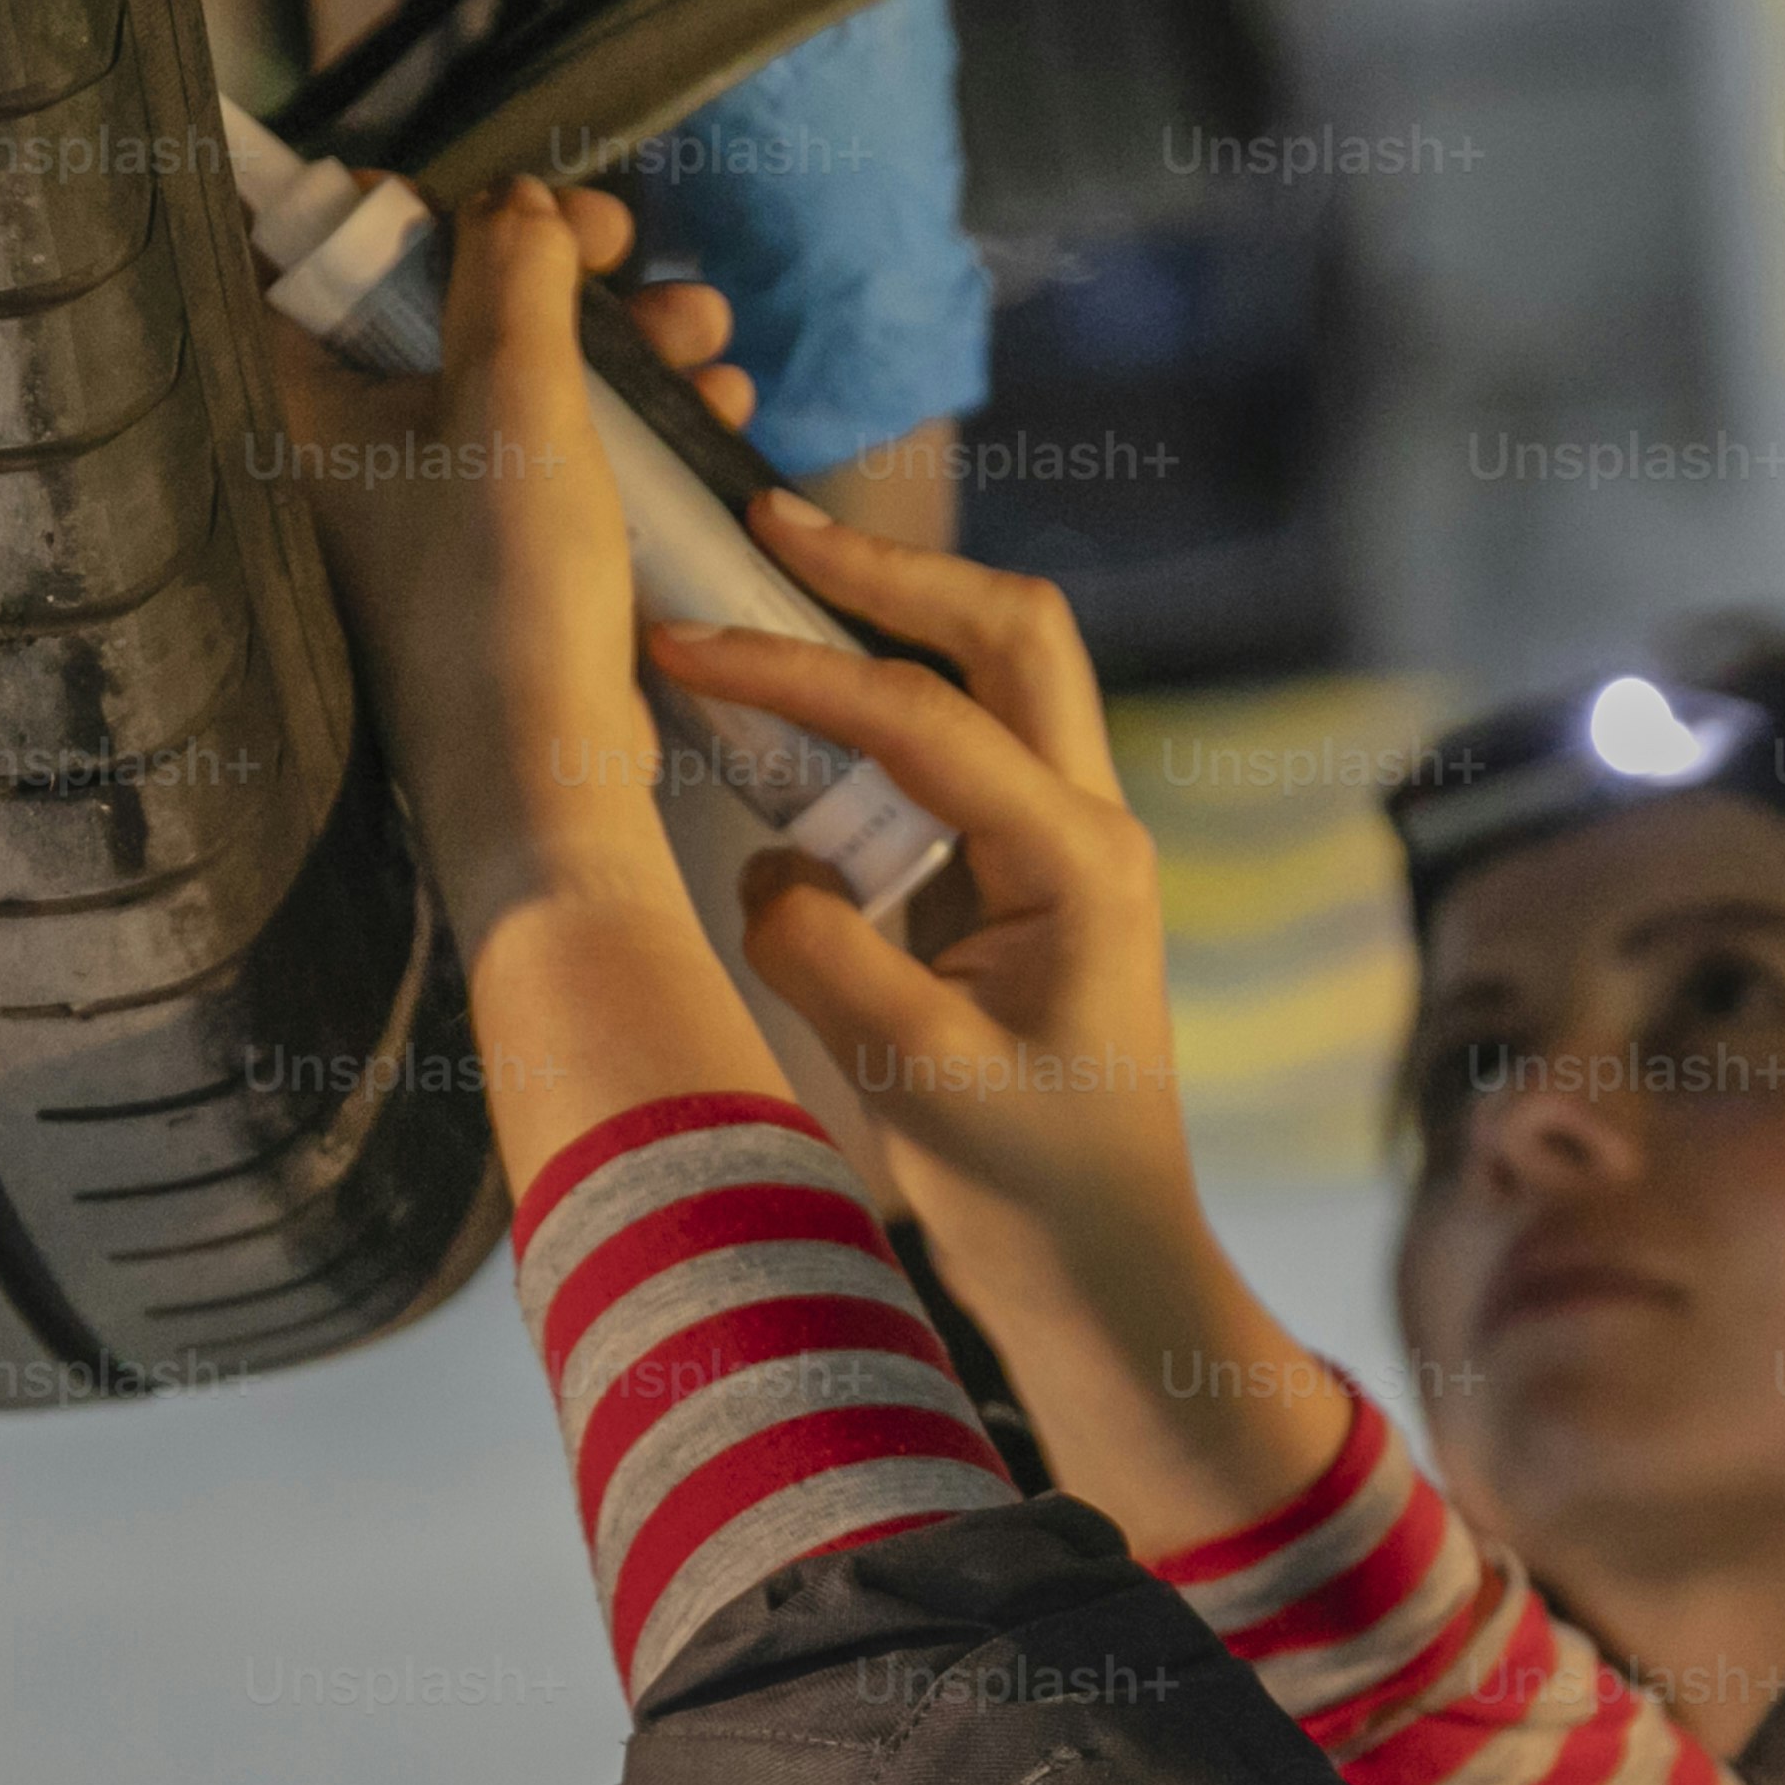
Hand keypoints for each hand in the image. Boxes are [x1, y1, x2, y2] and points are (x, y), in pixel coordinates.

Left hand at [259, 176, 736, 942]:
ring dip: (618, 342)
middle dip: (562, 272)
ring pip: (514, 379)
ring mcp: (415, 511)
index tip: (534, 203)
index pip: (331, 254)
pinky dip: (623, 421)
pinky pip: (548, 454)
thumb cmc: (507, 588)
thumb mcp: (519, 398)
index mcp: (300, 401)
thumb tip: (517, 197)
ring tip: (709, 334)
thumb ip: (515, 271)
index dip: (432, 209)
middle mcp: (339, 453)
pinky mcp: (485, 560)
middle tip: (636, 252)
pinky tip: (712, 404)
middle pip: (440, 307)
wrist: (543, 777)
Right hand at [663, 524, 1342, 1543]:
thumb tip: (771, 867)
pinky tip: (796, 709)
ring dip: (892, 618)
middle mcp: (1089, 828)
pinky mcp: (1024, 874)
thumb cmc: (1030, 1183)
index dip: (795, 674)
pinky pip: (959, 750)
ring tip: (773, 581)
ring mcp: (1064, 844)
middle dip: (886, 570)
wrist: (1102, 1259)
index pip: (923, 721)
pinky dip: (884, 707)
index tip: (682, 646)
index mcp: (1080, 864)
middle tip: (767, 525)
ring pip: (997, 673)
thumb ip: (825, 951)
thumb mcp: (912, 1072)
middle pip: (1007, 633)